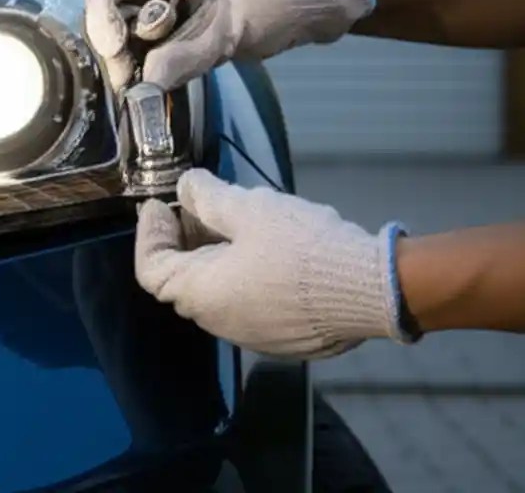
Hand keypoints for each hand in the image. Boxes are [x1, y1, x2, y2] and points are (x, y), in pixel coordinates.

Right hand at [84, 0, 375, 90]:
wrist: (317, 3)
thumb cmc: (277, 4)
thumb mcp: (228, 34)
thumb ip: (181, 58)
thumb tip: (140, 88)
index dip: (102, 15)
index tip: (118, 53)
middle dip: (111, 35)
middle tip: (126, 73)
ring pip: (123, 14)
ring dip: (128, 47)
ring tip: (142, 76)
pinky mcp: (177, 5)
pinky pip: (144, 26)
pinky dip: (145, 50)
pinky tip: (155, 70)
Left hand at [134, 169, 407, 358]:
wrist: (374, 290)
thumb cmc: (303, 249)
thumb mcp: (251, 209)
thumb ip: (210, 197)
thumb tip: (186, 187)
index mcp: (202, 294)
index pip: (151, 270)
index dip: (149, 236)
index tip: (158, 205)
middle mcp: (219, 322)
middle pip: (182, 280)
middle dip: (183, 239)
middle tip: (198, 204)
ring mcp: (250, 334)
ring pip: (216, 291)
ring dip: (214, 255)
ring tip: (233, 219)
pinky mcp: (280, 337)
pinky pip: (246, 302)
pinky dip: (240, 274)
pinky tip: (264, 247)